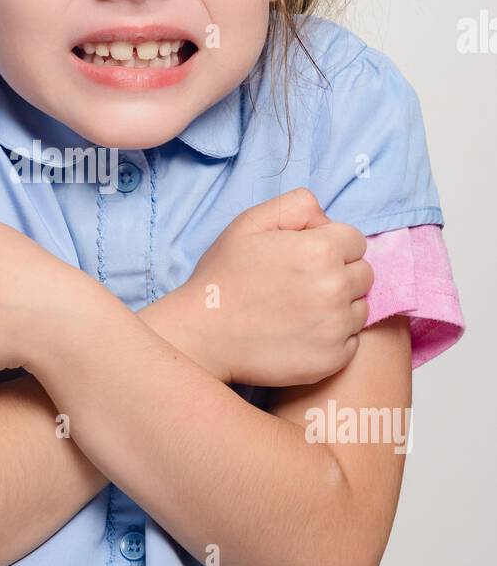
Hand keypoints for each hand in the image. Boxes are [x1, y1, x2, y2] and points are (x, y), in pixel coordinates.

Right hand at [167, 187, 374, 386]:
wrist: (202, 334)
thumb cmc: (223, 276)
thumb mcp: (250, 222)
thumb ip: (297, 206)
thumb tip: (326, 220)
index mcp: (321, 250)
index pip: (356, 240)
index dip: (330, 245)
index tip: (304, 257)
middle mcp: (336, 288)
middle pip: (364, 273)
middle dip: (340, 274)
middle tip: (302, 284)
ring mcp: (336, 328)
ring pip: (360, 307)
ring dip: (339, 306)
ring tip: (300, 309)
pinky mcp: (333, 359)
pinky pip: (351, 341)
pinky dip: (333, 337)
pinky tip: (301, 333)